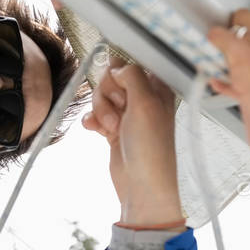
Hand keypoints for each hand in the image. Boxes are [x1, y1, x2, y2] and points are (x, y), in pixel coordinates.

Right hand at [81, 61, 182, 225]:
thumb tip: (116, 66)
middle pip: (111, 78)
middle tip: (121, 112)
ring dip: (101, 110)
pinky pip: (95, 114)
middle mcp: (143, 99)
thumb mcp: (146, 103)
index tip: (123, 89)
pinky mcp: (114, 129)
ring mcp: (128, 114)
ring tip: (112, 128)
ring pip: (101, 96)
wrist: (142, 185)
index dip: (121, 74)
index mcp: (157, 88)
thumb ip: (132, 75)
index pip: (131, 63)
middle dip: (108, 94)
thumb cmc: (150, 147)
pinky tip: (96, 130)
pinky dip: (93, 121)